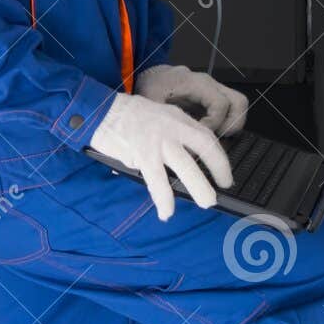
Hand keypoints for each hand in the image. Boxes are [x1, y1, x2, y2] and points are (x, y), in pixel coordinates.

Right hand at [88, 92, 232, 220]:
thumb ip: (172, 134)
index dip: (218, 156)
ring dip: (199, 187)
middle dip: (218, 168)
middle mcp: (172, 127)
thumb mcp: (157, 115)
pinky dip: (164, 198)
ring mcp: (158, 140)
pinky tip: (167, 212)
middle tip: (223, 187)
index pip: (206, 136)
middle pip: (204, 147)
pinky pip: (157, 180)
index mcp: (177, 117)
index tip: (224, 172)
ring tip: (207, 202)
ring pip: (186, 166)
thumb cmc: (126, 116)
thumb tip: (183, 161)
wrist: (99, 111)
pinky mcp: (142, 154)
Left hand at [134, 64, 248, 136]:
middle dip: (232, 125)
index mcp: (197, 83)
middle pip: (239, 102)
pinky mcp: (213, 99)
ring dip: (231, 125)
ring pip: (238, 106)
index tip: (200, 135)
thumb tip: (178, 145)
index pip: (220, 104)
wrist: (151, 76)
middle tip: (215, 139)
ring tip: (213, 139)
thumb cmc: (152, 86)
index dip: (214, 124)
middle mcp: (210, 85)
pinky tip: (207, 136)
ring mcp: (214, 91)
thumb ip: (165, 121)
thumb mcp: (152, 102)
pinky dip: (225, 124)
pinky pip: (230, 111)